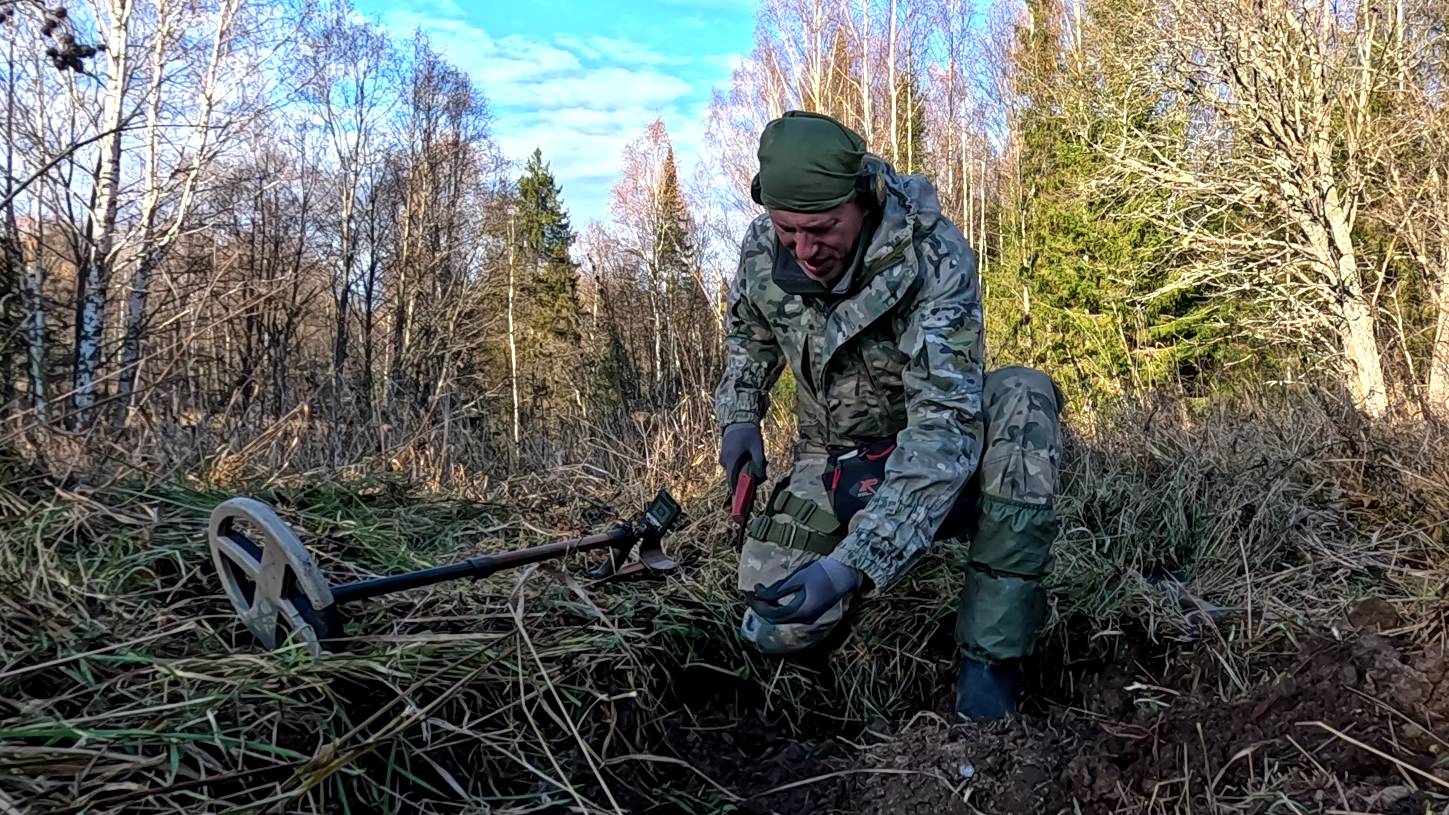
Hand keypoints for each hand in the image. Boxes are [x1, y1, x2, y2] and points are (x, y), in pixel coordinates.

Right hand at [720, 422, 765, 487]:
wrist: (738, 418)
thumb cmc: (748, 432)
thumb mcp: (757, 447)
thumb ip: (759, 463)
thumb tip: (761, 477)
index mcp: (732, 460)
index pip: (731, 480)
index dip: (736, 491)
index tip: (739, 499)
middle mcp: (724, 460)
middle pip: (734, 475)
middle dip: (744, 476)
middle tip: (757, 472)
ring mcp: (723, 455)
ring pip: (733, 469)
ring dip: (742, 469)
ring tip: (754, 460)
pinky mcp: (724, 452)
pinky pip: (731, 463)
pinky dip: (739, 463)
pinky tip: (748, 455)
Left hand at [746, 557, 861, 624]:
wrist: (846, 572)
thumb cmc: (823, 571)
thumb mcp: (798, 578)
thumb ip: (778, 589)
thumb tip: (759, 594)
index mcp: (801, 611)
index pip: (771, 613)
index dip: (757, 604)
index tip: (747, 592)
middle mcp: (805, 619)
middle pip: (775, 618)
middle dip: (760, 606)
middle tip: (749, 592)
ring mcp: (808, 617)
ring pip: (781, 616)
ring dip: (768, 605)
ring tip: (758, 591)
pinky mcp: (810, 612)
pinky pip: (789, 612)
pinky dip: (778, 605)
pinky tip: (772, 594)